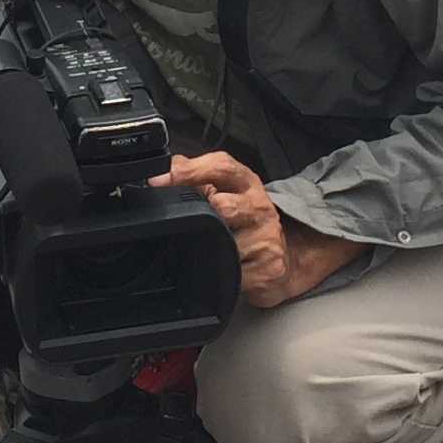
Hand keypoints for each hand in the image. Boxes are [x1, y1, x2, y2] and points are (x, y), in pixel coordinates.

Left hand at [153, 152, 362, 309]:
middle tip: (193, 227)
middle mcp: (259, 206)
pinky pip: (232, 274)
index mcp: (245, 182)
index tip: (158, 182)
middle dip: (204, 218)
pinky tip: (222, 270)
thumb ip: (193, 175)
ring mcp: (267, 238)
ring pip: (226, 244)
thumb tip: (160, 172)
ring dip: (209, 250)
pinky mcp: (270, 268)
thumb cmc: (245, 219)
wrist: (284, 254)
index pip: (220, 167)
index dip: (188, 171)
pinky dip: (219, 275)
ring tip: (208, 250)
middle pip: (224, 207)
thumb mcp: (224, 190)